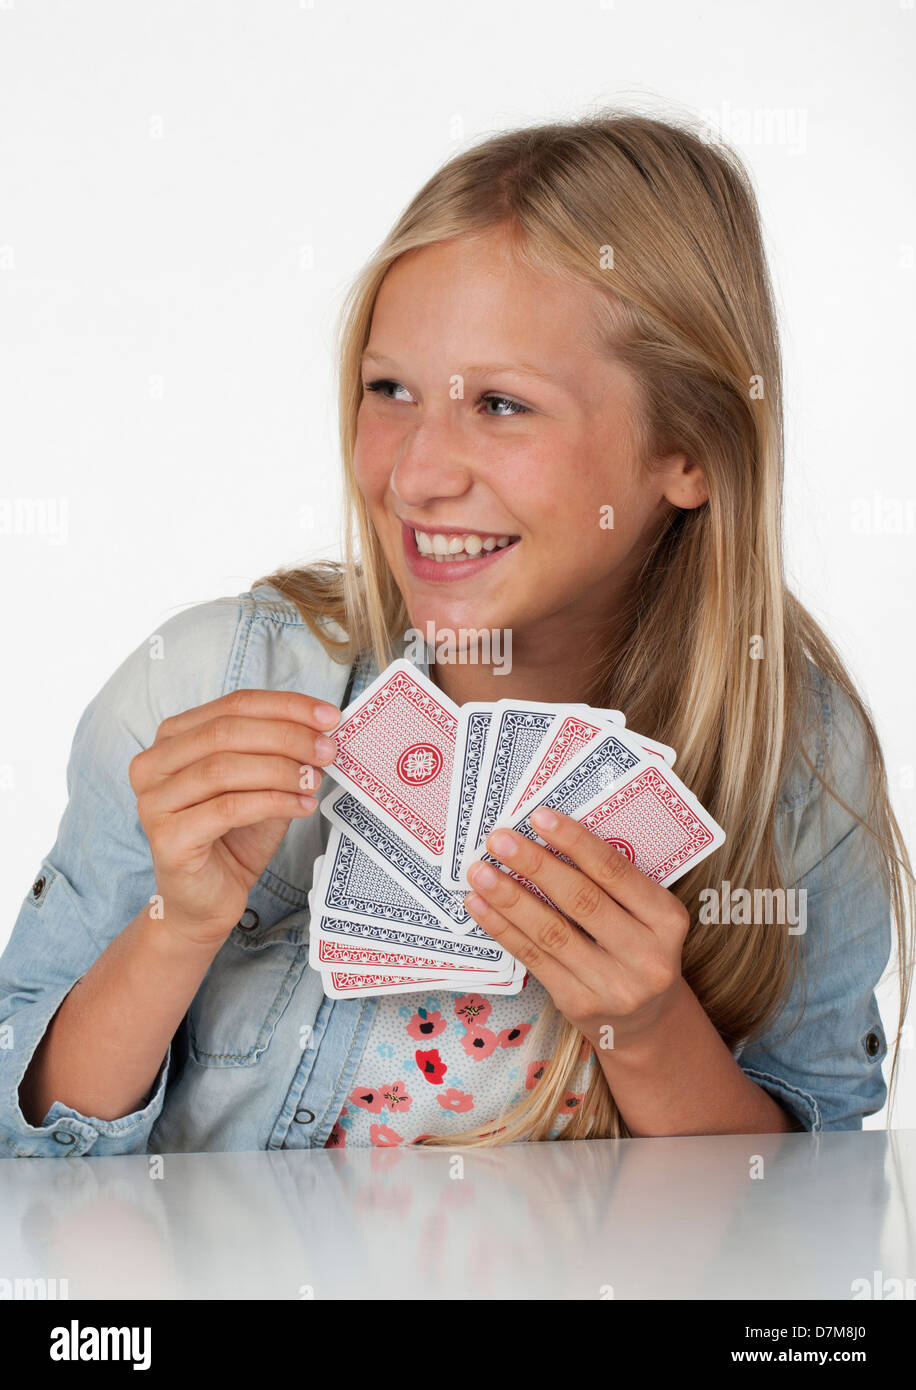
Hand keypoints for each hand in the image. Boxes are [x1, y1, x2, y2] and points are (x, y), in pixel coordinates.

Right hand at [130, 688, 339, 945]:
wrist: (206, 902)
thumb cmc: (233, 838)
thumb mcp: (261, 784)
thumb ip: (280, 753)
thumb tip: (323, 727)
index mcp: (172, 738)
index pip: (234, 705)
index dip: (285, 707)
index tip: (329, 716)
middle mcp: (153, 764)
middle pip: (226, 732)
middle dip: (286, 736)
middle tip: (327, 750)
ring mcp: (154, 802)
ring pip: (224, 768)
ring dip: (281, 770)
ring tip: (316, 779)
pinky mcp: (167, 838)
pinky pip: (227, 808)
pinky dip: (273, 803)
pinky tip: (302, 807)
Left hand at [464, 806, 689, 1049]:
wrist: (647, 1021)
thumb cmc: (639, 948)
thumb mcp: (647, 916)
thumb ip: (612, 884)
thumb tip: (546, 838)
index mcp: (668, 920)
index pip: (616, 872)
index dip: (575, 842)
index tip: (539, 817)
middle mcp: (646, 955)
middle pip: (581, 901)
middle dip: (535, 865)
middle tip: (499, 839)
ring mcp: (612, 985)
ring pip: (551, 932)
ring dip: (509, 898)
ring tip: (480, 871)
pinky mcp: (579, 1003)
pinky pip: (534, 958)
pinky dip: (503, 929)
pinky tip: (480, 906)